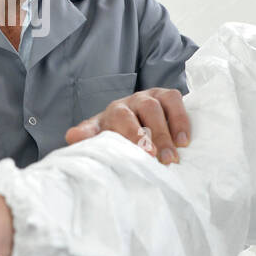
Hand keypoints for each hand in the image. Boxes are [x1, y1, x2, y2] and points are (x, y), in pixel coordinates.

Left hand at [64, 87, 190, 163]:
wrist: (133, 120)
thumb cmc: (117, 135)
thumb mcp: (101, 138)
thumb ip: (89, 138)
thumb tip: (72, 135)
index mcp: (112, 112)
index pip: (119, 117)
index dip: (131, 134)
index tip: (142, 154)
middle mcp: (130, 102)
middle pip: (142, 111)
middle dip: (153, 136)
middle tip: (161, 160)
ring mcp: (149, 97)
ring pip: (157, 107)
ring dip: (166, 133)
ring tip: (172, 157)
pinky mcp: (166, 96)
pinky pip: (174, 100)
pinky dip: (180, 120)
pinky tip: (184, 141)